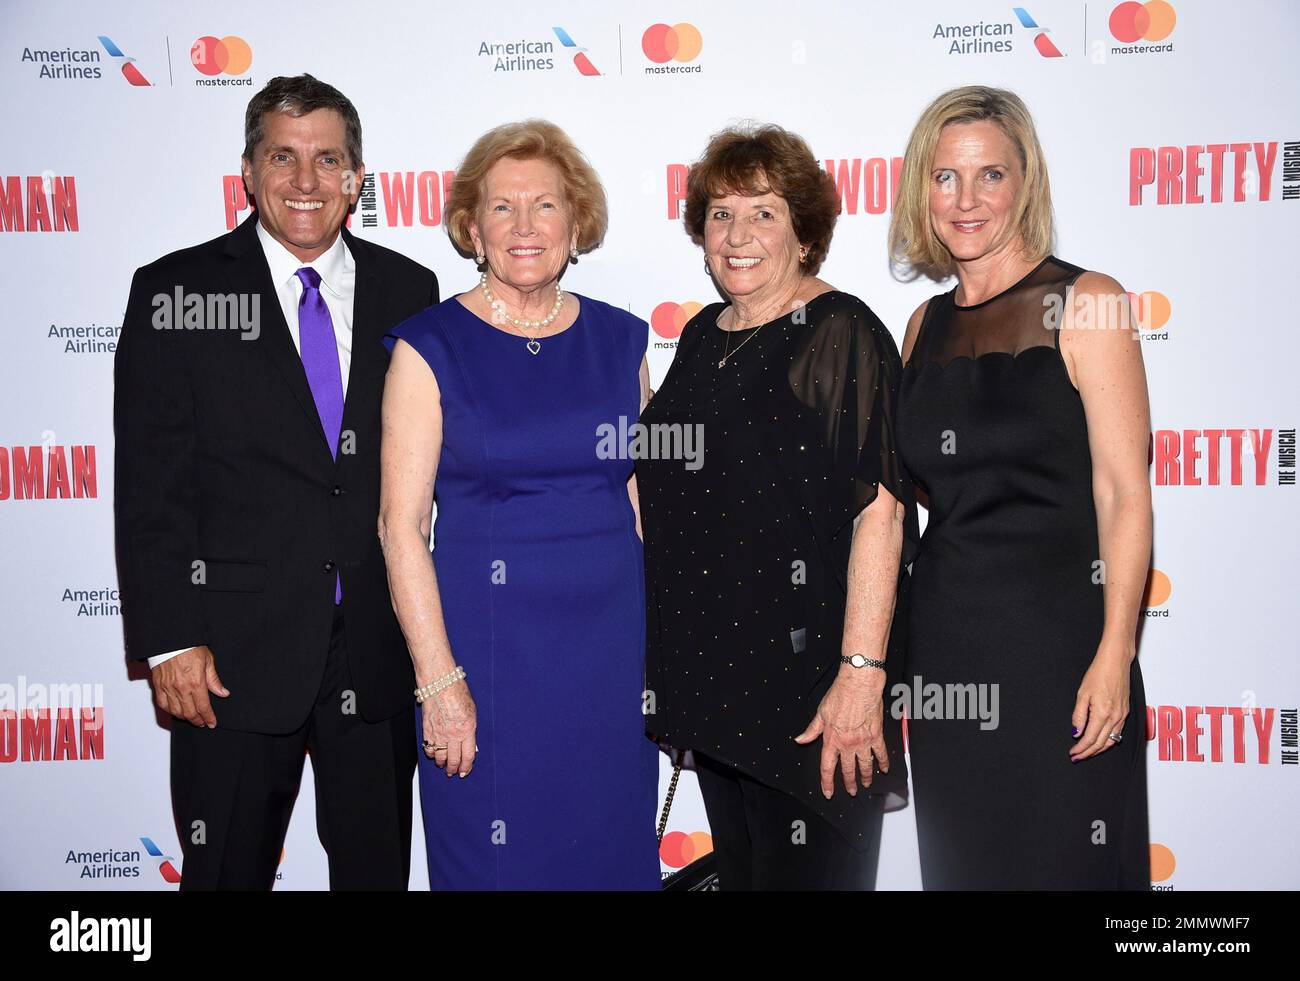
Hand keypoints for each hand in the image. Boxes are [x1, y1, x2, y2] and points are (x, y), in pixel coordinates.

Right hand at [152, 646, 227, 727]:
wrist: (171, 640)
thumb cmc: (189, 647)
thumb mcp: (208, 661)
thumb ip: (214, 680)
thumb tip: (223, 693)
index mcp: (196, 683)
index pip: (203, 707)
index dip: (209, 718)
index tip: (212, 723)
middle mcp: (182, 688)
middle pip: (190, 713)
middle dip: (198, 721)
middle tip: (203, 722)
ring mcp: (168, 688)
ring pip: (176, 712)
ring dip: (185, 718)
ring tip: (191, 717)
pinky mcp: (158, 686)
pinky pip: (163, 704)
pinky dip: (170, 710)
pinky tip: (176, 711)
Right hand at [422, 679, 476, 777]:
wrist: (440, 683)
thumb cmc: (457, 692)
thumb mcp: (472, 711)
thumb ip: (470, 728)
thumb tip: (469, 742)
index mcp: (468, 729)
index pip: (468, 755)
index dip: (467, 766)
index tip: (465, 771)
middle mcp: (453, 734)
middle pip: (454, 760)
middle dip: (454, 769)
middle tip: (453, 772)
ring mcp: (439, 734)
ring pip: (440, 757)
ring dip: (442, 763)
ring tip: (443, 765)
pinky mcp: (427, 730)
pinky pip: (428, 748)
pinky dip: (430, 754)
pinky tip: (433, 754)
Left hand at [795, 670, 889, 797]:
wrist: (858, 684)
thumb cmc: (839, 695)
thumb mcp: (820, 713)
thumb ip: (811, 730)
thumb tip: (800, 740)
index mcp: (831, 739)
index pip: (827, 767)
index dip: (827, 782)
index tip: (829, 792)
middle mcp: (847, 744)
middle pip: (848, 770)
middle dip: (849, 783)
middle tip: (852, 791)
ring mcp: (863, 741)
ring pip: (865, 765)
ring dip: (866, 776)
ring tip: (866, 783)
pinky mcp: (876, 735)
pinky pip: (881, 753)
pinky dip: (883, 762)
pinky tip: (884, 769)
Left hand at [1070, 646, 1131, 761]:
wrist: (1116, 662)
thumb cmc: (1098, 674)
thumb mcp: (1082, 694)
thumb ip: (1079, 716)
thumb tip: (1076, 732)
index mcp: (1102, 713)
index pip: (1090, 739)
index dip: (1080, 748)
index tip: (1072, 753)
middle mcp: (1115, 718)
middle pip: (1101, 743)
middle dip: (1088, 753)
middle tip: (1076, 757)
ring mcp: (1122, 716)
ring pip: (1111, 741)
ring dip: (1098, 749)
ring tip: (1086, 753)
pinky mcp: (1126, 713)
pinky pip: (1118, 733)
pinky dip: (1108, 741)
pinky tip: (1100, 742)